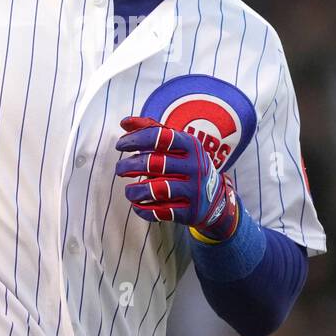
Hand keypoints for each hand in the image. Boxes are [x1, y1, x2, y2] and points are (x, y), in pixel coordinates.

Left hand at [114, 116, 239, 240]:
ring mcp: (193, 190)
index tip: (120, 145)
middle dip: (130, 166)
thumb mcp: (177, 145)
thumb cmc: (187, 166)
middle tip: (120, 169)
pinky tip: (137, 205)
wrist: (215, 199)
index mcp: (190, 145)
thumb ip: (152, 131)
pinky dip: (144, 209)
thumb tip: (124, 122)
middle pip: (155, 163)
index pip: (159, 137)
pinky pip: (161, 212)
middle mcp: (194, 166)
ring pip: (157, 189)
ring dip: (135, 191)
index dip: (135, 139)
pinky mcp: (190, 211)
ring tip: (129, 191)